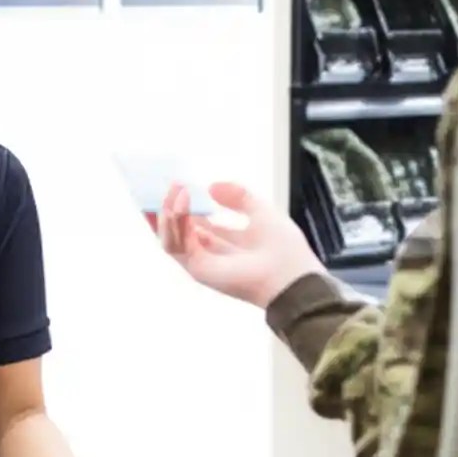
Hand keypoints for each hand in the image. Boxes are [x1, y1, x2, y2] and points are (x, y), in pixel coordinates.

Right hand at [158, 181, 323, 307]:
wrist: (293, 275)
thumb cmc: (283, 249)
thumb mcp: (260, 210)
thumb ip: (238, 196)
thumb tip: (211, 186)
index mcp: (221, 240)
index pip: (191, 220)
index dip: (180, 201)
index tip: (175, 181)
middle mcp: (207, 252)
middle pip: (173, 228)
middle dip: (164, 205)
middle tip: (166, 182)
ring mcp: (200, 261)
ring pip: (168, 236)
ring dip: (167, 210)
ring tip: (176, 188)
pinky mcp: (197, 268)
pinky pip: (175, 244)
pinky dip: (174, 222)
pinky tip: (183, 202)